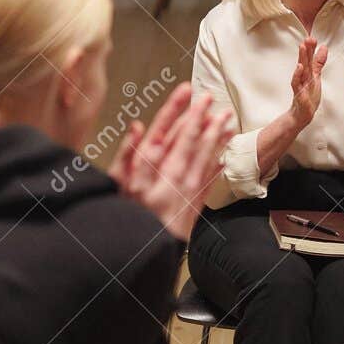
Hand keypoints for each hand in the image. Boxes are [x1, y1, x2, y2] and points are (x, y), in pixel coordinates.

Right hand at [109, 82, 234, 240]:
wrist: (149, 251)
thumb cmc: (128, 218)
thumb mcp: (117, 186)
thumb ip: (125, 156)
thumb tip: (136, 127)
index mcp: (152, 169)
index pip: (167, 131)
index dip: (178, 110)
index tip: (187, 92)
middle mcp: (173, 176)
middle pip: (190, 140)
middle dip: (201, 117)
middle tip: (210, 97)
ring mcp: (188, 190)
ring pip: (205, 155)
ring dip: (216, 136)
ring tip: (226, 118)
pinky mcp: (196, 204)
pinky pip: (212, 179)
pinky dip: (219, 165)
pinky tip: (226, 156)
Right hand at [289, 37, 327, 128]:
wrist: (302, 114)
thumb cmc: (308, 95)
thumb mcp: (315, 76)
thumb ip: (318, 62)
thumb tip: (324, 47)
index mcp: (308, 73)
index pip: (309, 58)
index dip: (311, 48)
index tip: (313, 37)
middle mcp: (303, 77)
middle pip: (305, 61)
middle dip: (306, 49)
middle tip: (308, 38)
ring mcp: (300, 85)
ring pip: (301, 69)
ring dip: (301, 58)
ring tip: (302, 47)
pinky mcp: (298, 94)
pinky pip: (296, 83)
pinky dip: (297, 75)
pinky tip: (299, 67)